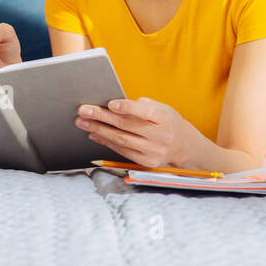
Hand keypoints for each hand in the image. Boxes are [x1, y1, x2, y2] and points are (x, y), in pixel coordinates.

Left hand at [75, 97, 195, 168]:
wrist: (182, 146)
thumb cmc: (166, 122)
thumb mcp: (162, 109)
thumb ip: (143, 106)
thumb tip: (116, 105)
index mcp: (164, 118)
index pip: (144, 112)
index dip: (127, 108)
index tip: (110, 104)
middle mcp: (159, 136)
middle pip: (127, 126)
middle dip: (102, 117)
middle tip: (83, 110)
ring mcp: (153, 151)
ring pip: (121, 140)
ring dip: (99, 130)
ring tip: (82, 122)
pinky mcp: (146, 161)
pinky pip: (122, 151)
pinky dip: (106, 142)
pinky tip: (94, 134)